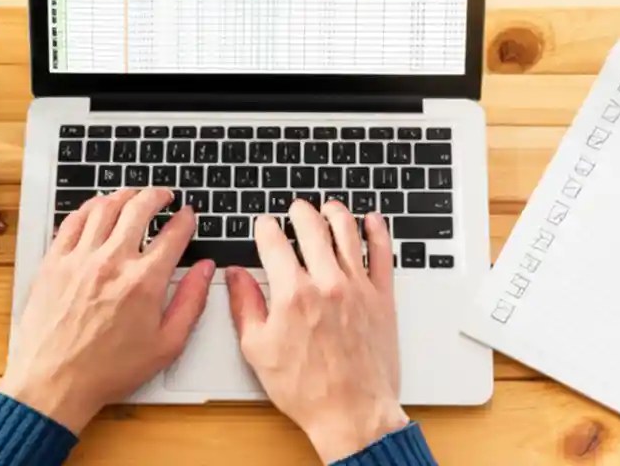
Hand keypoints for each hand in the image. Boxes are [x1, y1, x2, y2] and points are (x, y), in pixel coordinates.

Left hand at [0, 189, 212, 431]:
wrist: (54, 382)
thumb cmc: (107, 370)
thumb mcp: (166, 344)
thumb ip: (191, 302)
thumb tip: (205, 270)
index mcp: (144, 282)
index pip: (173, 234)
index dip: (185, 219)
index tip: (187, 216)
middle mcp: (112, 262)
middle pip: (139, 208)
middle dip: (157, 195)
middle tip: (164, 195)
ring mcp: (79, 259)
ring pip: (105, 207)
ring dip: (124, 194)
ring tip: (133, 194)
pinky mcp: (54, 263)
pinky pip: (72, 221)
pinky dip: (89, 207)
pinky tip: (97, 207)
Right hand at [227, 200, 407, 463]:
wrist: (351, 413)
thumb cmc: (305, 388)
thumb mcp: (258, 350)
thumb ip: (245, 306)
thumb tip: (236, 277)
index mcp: (292, 294)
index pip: (274, 242)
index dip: (265, 228)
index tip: (264, 225)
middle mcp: (326, 283)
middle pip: (312, 227)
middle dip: (299, 212)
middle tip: (296, 209)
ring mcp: (357, 288)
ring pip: (348, 233)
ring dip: (335, 213)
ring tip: (329, 207)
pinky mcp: (382, 298)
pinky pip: (383, 254)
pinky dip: (378, 232)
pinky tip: (372, 221)